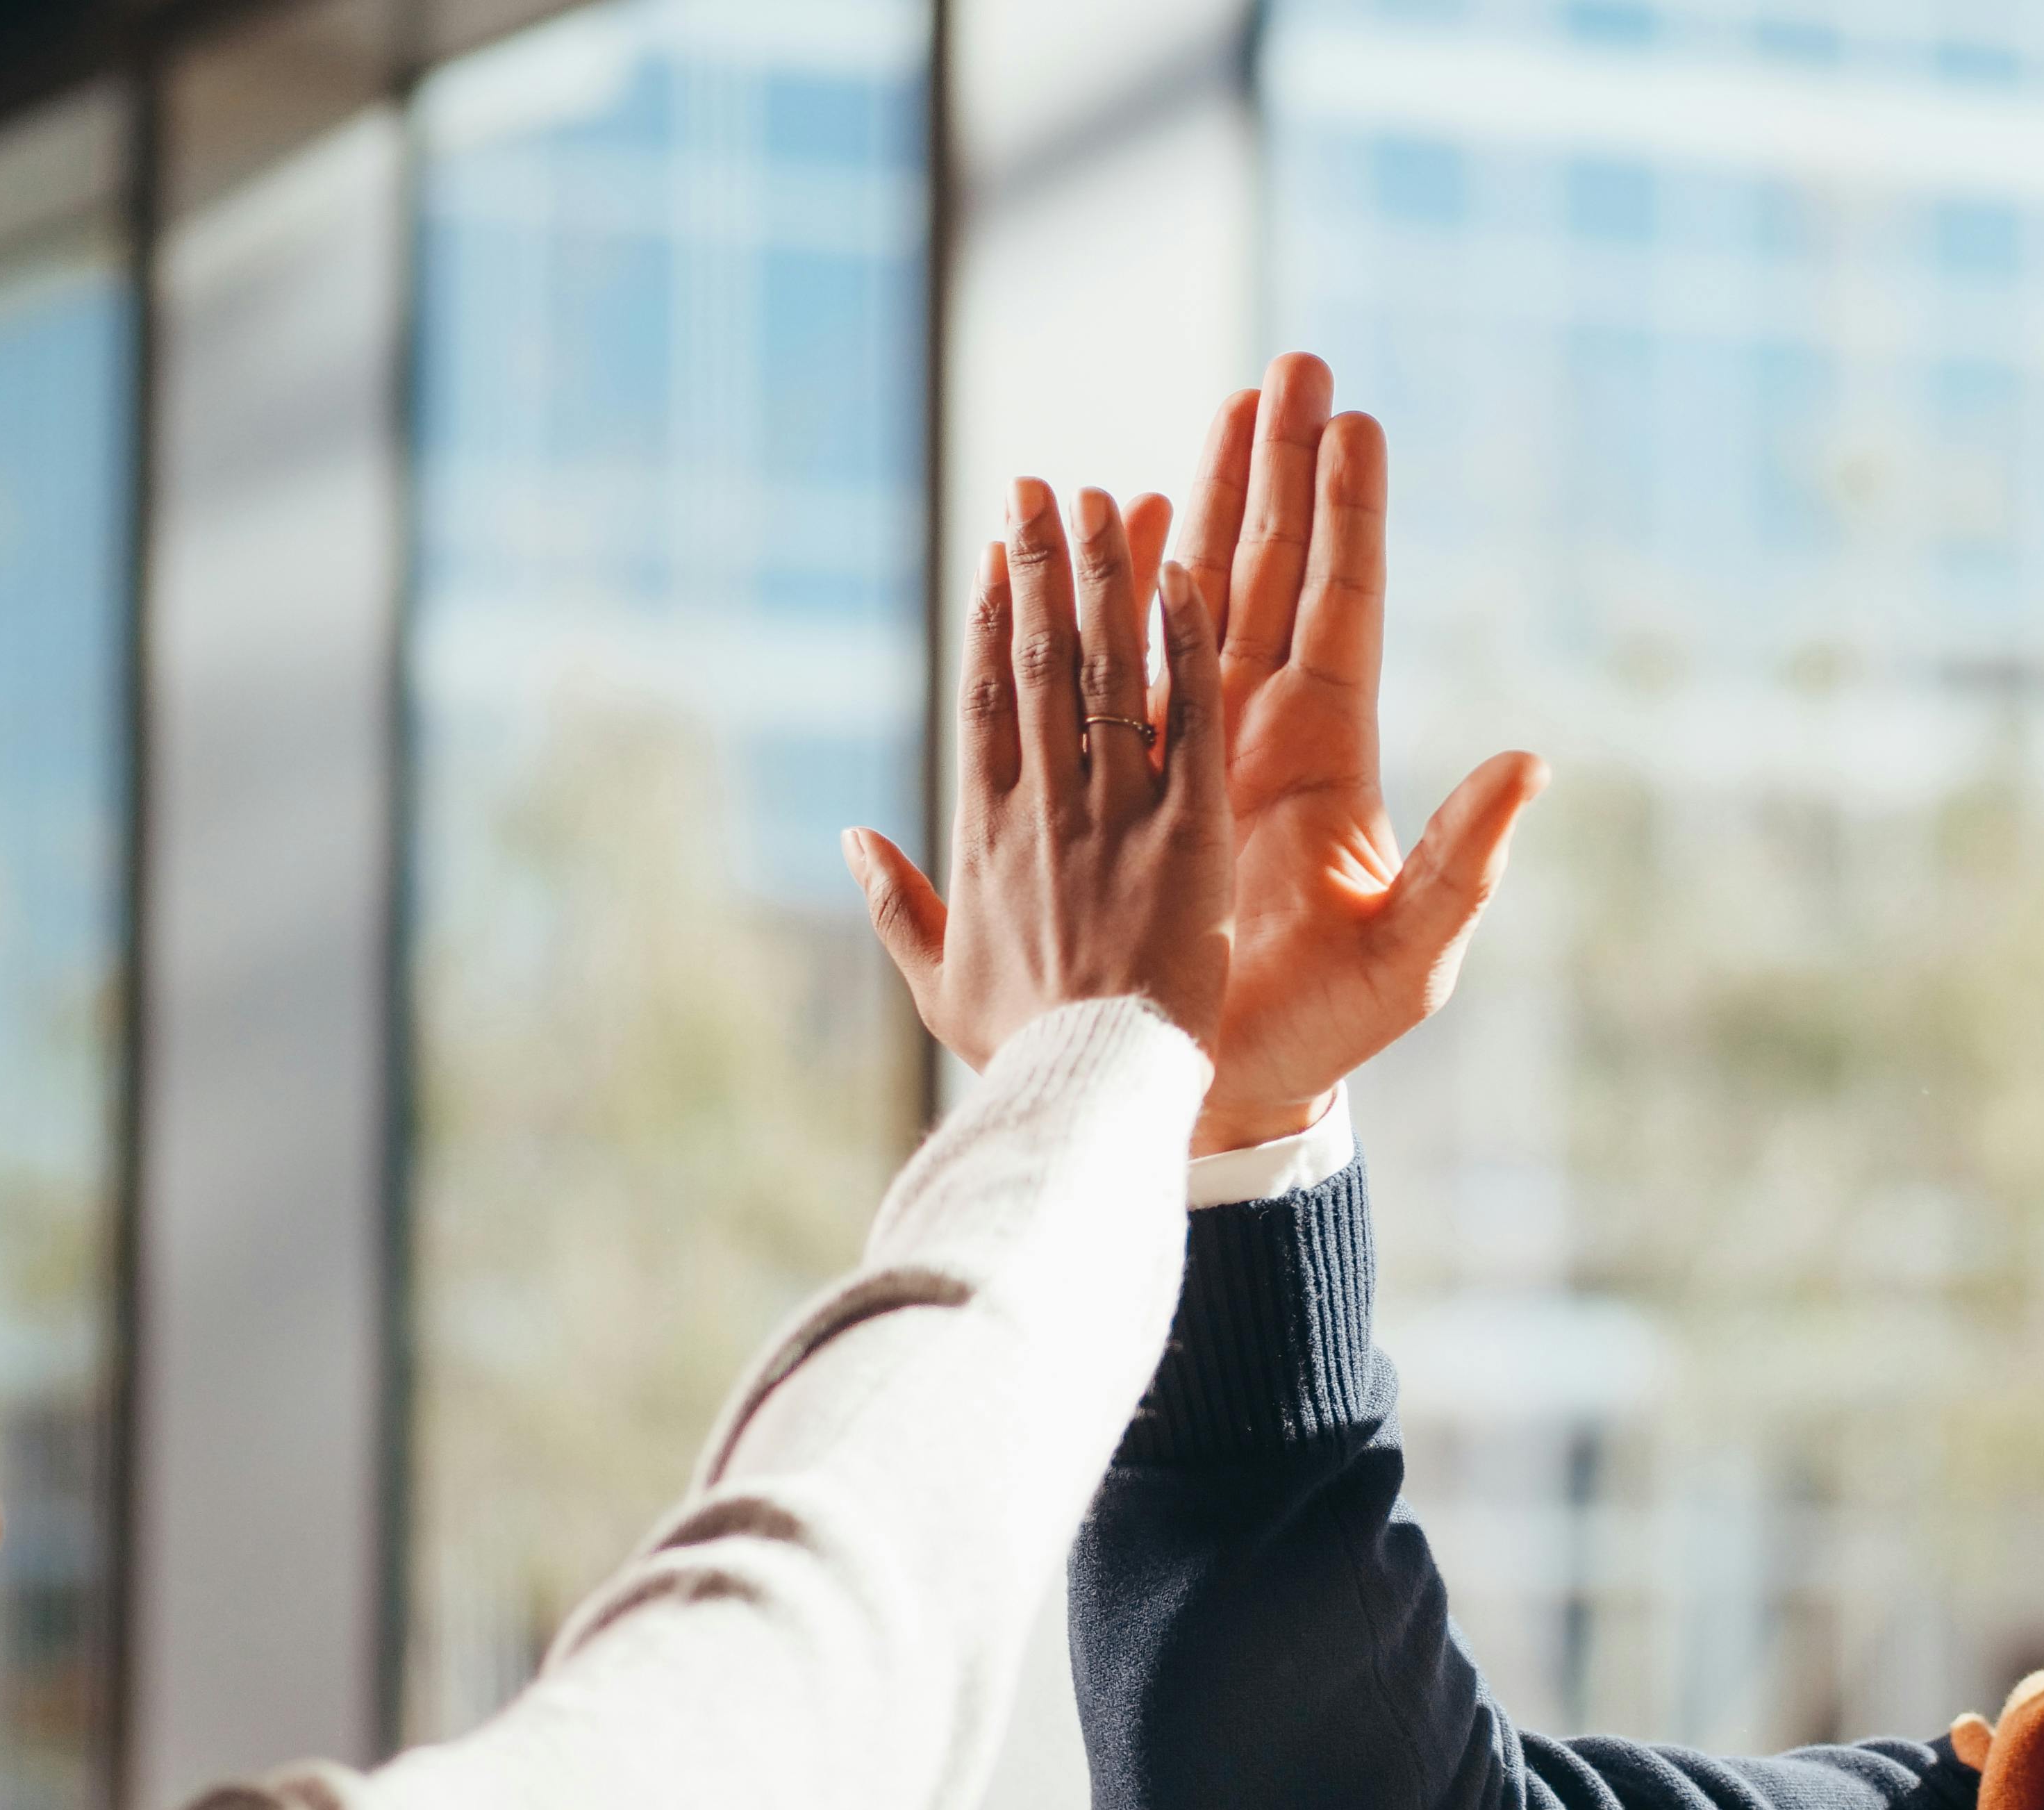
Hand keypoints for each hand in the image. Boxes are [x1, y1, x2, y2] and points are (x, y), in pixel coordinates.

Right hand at [848, 479, 1230, 1064]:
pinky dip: (1189, 645)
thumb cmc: (1023, 1053)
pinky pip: (1192, 720)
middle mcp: (1045, 806)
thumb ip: (896, 904)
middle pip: (1043, 660)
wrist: (1094, 1093)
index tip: (997, 551)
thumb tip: (852, 836)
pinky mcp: (1190, 833)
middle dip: (1043, 565)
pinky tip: (1190, 574)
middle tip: (1043, 483)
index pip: (989, 698)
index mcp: (985, 836)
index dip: (995, 618)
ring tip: (1110, 497)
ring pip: (1111, 669)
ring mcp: (1117, 813)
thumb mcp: (939, 987)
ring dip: (1110, 577)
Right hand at [1170, 354, 1548, 1153]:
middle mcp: (1272, 729)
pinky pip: (1142, 652)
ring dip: (1223, 496)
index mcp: (1331, 755)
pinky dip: (1142, 579)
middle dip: (1288, 465)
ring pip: (1213, 589)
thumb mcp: (1412, 953)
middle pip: (1281, 567)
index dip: (1347, 513)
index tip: (1355, 419)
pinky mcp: (1151, 770)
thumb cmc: (1325, 1030)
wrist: (1227, 1081)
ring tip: (1231, 400)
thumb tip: (1532, 763)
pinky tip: (1138, 512)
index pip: (1341, 604)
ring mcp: (1209, 741)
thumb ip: (1466, 862)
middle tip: (1298, 364)